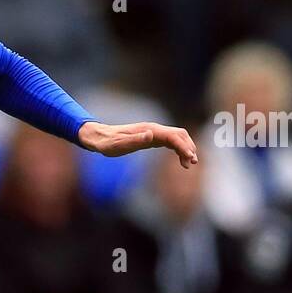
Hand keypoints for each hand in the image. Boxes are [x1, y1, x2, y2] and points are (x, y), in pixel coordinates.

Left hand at [77, 120, 197, 167]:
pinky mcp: (151, 138)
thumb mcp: (118, 145)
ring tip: (189, 163)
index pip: (173, 136)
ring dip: (186, 148)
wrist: (99, 137)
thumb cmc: (108, 143)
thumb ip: (135, 140)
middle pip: (179, 135)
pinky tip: (180, 158)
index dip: (183, 147)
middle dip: (188, 147)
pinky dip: (178, 149)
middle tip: (191, 163)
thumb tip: (151, 135)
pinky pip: (170, 141)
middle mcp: (153, 129)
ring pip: (176, 137)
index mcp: (149, 130)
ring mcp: (153, 132)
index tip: (189, 159)